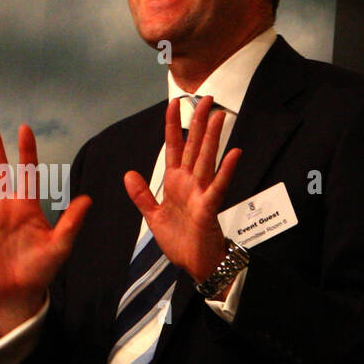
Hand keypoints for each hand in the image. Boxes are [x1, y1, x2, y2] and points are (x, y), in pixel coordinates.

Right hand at [0, 123, 91, 335]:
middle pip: (0, 172)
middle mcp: (7, 206)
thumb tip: (88, 199)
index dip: (26, 151)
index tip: (24, 128)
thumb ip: (70, 223)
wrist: (17, 293)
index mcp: (28, 207)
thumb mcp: (59, 247)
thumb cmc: (41, 269)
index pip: (27, 172)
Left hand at [122, 96, 241, 282]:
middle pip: (193, 146)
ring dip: (212, 138)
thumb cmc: (180, 240)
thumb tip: (128, 173)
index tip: (174, 102)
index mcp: (175, 182)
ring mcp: (201, 193)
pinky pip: (218, 186)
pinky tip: (235, 153)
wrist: (195, 265)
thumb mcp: (154, 216)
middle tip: (206, 98)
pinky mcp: (209, 208)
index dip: (172, 125)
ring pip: (206, 160)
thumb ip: (142, 195)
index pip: (173, 147)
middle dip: (198, 122)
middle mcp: (190, 183)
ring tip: (219, 117)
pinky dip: (227, 170)